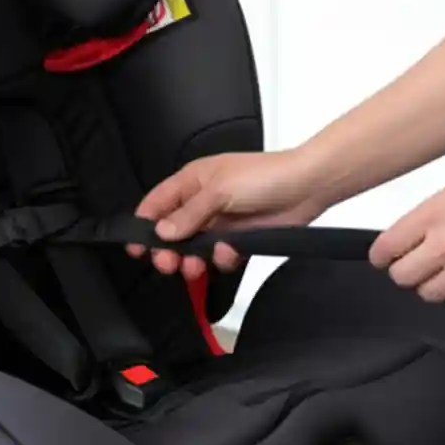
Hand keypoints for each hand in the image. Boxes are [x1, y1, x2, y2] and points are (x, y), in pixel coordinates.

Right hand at [131, 149, 329, 279]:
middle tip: (168, 265)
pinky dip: (221, 259)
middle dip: (167, 250)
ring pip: (194, 249)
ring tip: (196, 267)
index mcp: (192, 182)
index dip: (144, 225)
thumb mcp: (219, 191)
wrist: (307, 187)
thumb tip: (161, 233)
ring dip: (192, 261)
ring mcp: (220, 222)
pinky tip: (229, 253)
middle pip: (172, 232)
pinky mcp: (238, 240)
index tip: (137, 248)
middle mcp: (201, 202)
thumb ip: (188, 214)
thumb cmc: (263, 177)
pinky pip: (219, 256)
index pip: (157, 204)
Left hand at [369, 167, 444, 302]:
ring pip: (427, 294)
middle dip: (401, 269)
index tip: (382, 255)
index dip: (380, 254)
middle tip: (409, 261)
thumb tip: (415, 227)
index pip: (386, 247)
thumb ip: (433, 210)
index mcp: (435, 216)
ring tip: (437, 269)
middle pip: (401, 277)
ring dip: (428, 283)